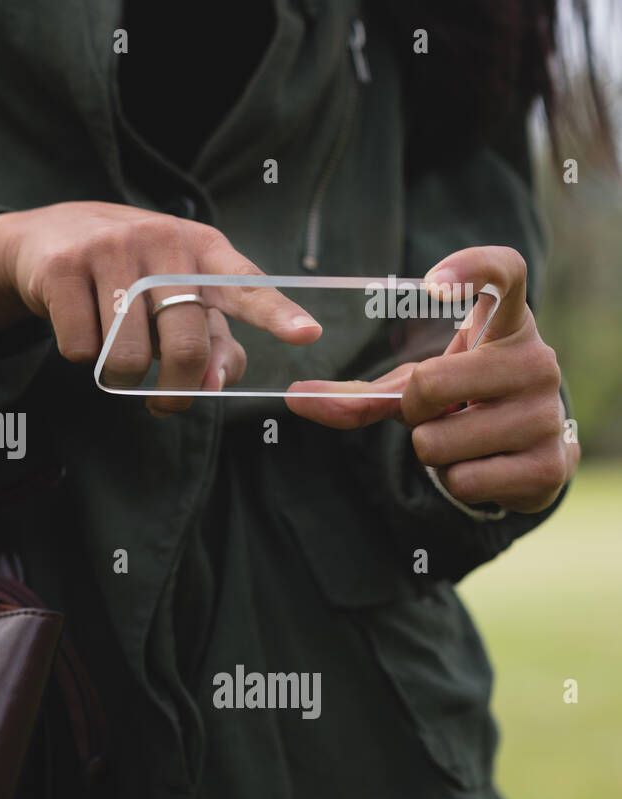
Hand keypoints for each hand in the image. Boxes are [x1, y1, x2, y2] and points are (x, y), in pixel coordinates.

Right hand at [0, 201, 320, 415]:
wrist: (49, 237)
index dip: (276, 314)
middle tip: (166, 403)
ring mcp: (109, 250)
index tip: (308, 334)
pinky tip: (81, 329)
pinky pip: (81, 350)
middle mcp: (161, 241)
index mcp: (203, 248)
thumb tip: (215, 386)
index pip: (246, 285)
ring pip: (125, 357)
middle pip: (184, 346)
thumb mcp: (180, 295)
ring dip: (122, 378)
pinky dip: (82, 358)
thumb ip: (213, 341)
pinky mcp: (63, 268)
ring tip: (116, 358)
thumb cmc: (132, 277)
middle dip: (176, 390)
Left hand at [285, 246, 577, 513]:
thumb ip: (358, 392)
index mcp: (507, 325)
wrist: (529, 454)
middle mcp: (537, 361)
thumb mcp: (416, 386)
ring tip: (462, 439)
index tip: (431, 285)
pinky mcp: (549, 466)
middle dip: (412, 408)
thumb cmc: (463, 402)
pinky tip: (481, 467)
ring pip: (437, 441)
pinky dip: (453, 481)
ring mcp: (546, 414)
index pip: (506, 272)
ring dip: (432, 450)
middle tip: (439, 410)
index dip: (471, 269)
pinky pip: (461, 481)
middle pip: (430, 381)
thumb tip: (296, 397)